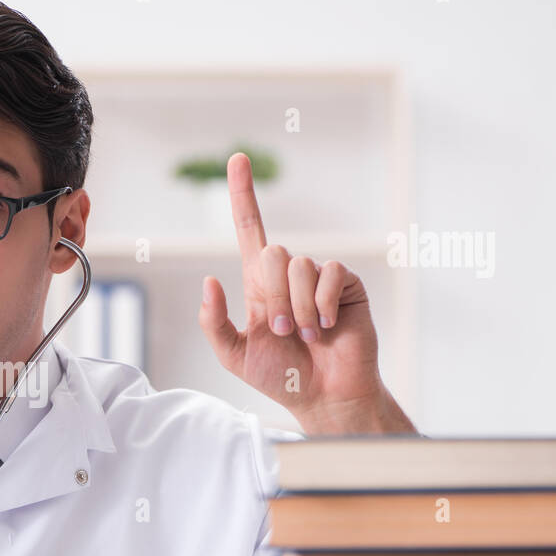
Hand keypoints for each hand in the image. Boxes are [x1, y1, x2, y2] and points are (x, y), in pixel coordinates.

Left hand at [197, 153, 410, 433]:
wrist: (323, 397)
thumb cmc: (280, 376)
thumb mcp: (233, 355)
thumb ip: (213, 322)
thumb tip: (209, 279)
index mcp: (260, 284)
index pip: (250, 230)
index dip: (243, 195)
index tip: (237, 158)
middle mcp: (289, 275)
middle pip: (274, 252)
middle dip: (274, 297)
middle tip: (283, 330)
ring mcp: (319, 278)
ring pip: (301, 267)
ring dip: (299, 308)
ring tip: (308, 335)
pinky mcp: (346, 285)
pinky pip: (331, 273)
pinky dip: (324, 304)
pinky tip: (328, 327)